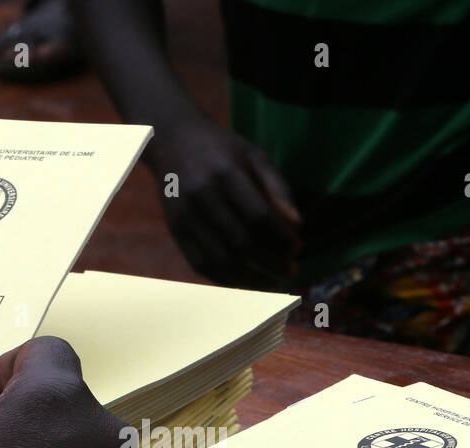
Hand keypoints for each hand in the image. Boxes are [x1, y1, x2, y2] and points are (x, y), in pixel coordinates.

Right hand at [147, 116, 300, 288]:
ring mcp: (185, 216)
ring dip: (249, 279)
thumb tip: (297, 225)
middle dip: (269, 263)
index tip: (298, 248)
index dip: (280, 238)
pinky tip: (246, 282)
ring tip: (271, 283)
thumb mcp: (254, 156)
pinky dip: (226, 280)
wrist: (172, 141)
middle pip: (240, 242)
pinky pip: (201, 264)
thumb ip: (278, 187)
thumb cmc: (223, 151)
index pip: (258, 216)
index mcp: (225, 173)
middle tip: (290, 272)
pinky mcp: (175, 231)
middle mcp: (202, 196)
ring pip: (220, 260)